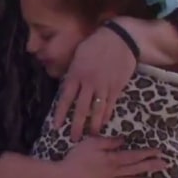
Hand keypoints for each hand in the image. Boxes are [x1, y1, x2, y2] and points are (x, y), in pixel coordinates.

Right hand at [41, 137, 164, 177]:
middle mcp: (112, 173)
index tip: (160, 152)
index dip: (147, 153)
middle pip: (134, 169)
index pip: (133, 156)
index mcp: (112, 160)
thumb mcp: (91, 144)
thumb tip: (123, 140)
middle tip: (165, 166)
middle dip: (150, 167)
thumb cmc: (76, 159)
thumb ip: (108, 142)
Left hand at [52, 23, 137, 140]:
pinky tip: (103, 124)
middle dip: (76, 125)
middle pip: (81, 109)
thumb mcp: (78, 55)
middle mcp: (89, 83)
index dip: (61, 114)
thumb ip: (73, 72)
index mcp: (76, 74)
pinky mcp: (116, 87)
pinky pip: (110, 105)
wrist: (120, 39)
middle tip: (73, 138)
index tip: (57, 126)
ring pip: (97, 110)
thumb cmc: (96, 44)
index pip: (66, 98)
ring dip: (93, 125)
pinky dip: (106, 116)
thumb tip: (68, 85)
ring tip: (90, 136)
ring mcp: (103, 86)